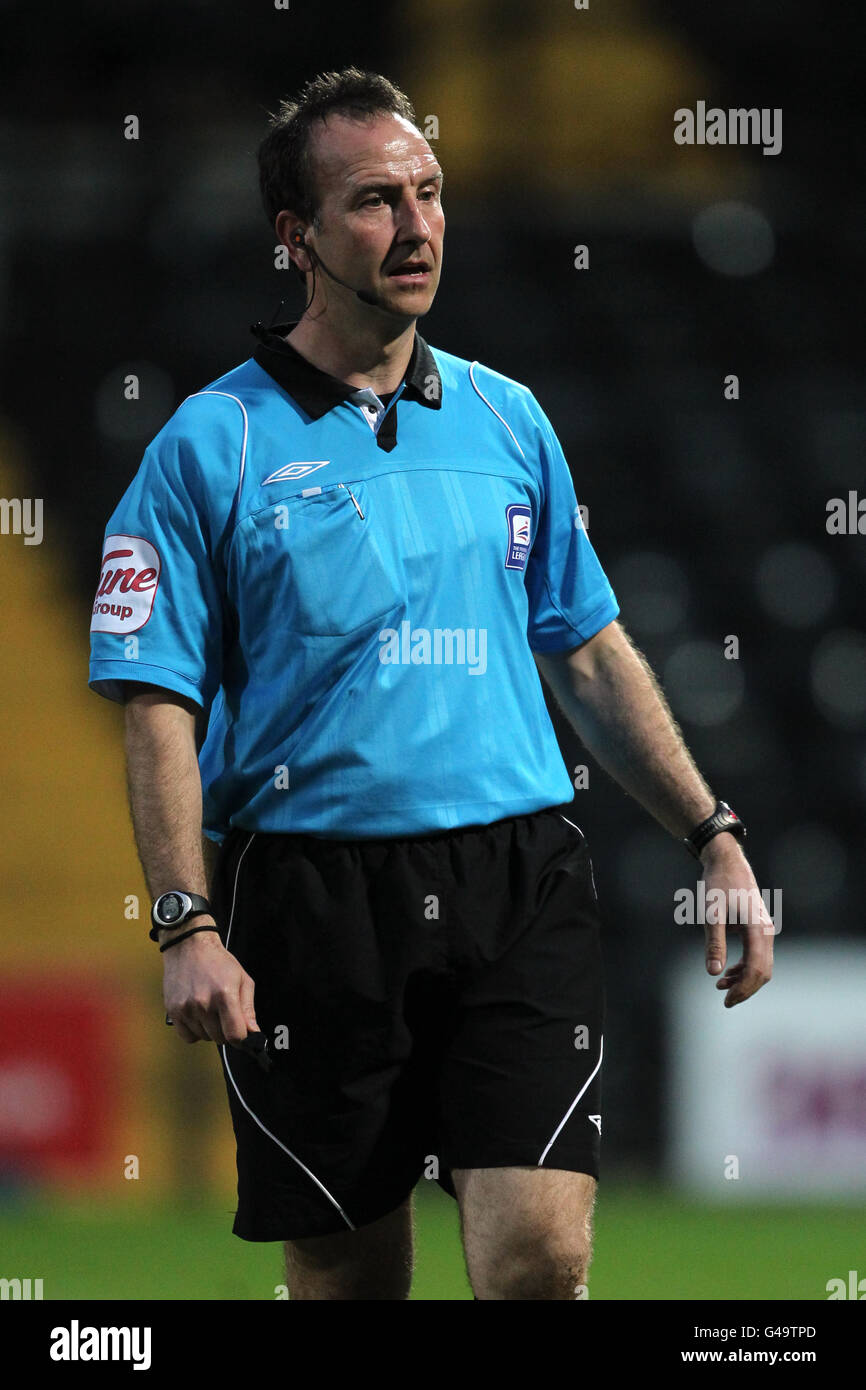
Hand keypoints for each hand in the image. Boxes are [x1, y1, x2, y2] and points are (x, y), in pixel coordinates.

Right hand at [163, 925, 258, 1044]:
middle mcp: (204, 1003)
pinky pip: (187, 1037)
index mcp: (225, 995)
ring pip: (204, 1038)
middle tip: (225, 1015)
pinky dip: (194, 1032)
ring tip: (210, 1009)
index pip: (235, 1035)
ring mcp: (186, 1008)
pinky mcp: (173, 1010)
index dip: (242, 1038)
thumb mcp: (242, 979)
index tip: (242, 1034)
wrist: (189, 947)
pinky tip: (198, 1016)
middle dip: (226, 1031)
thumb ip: (248, 1009)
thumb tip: (253, 1033)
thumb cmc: (218, 961)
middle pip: (220, 1038)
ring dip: (210, 1030)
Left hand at [700, 842, 773, 1007]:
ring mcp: (764, 929)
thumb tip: (714, 973)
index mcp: (758, 929)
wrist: (726, 860)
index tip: (726, 1001)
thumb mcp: (711, 914)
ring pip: (761, 964)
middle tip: (725, 1001)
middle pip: (763, 971)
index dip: (743, 989)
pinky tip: (727, 972)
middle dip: (745, 989)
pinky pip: (757, 955)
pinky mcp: (758, 927)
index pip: (756, 969)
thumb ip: (714, 944)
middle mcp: (766, 931)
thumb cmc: (717, 884)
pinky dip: (744, 967)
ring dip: (744, 979)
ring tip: (721, 987)